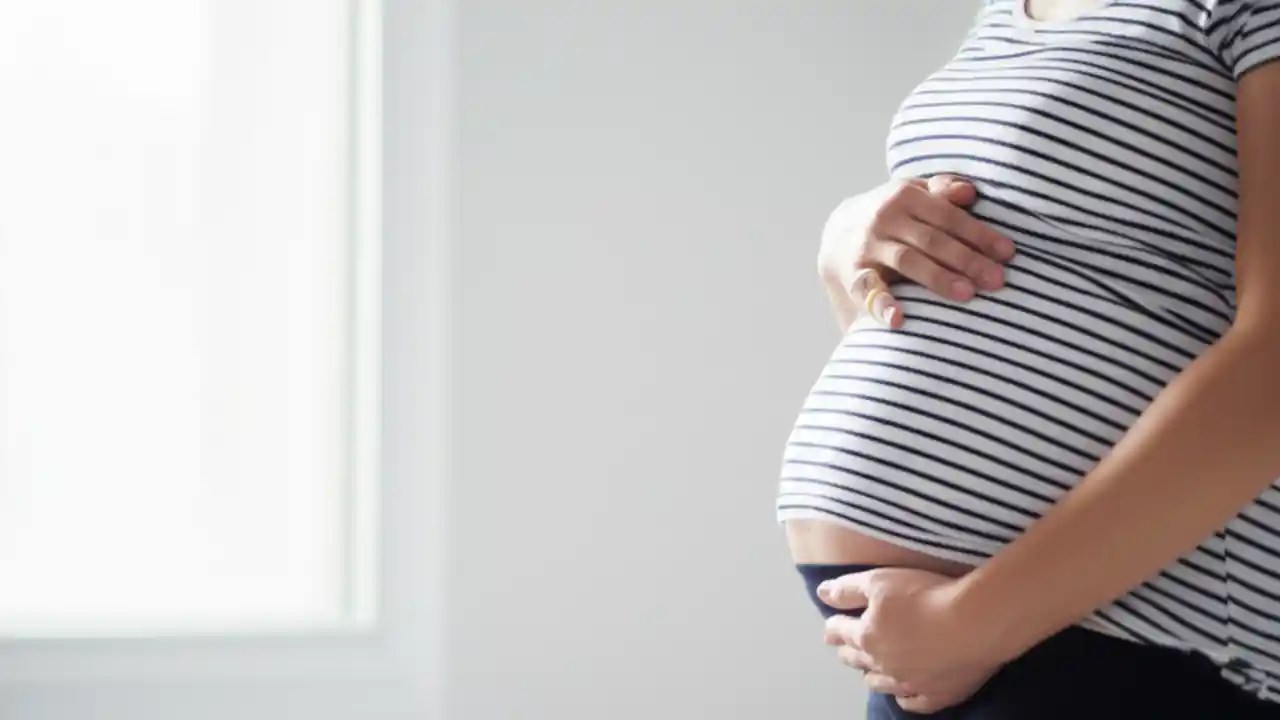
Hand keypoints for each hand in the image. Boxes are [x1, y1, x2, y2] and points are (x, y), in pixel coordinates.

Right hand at [817, 175, 1014, 330]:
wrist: (837, 232)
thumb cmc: (891, 216)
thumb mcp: (913, 194)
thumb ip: (942, 191)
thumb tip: (969, 192)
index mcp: (906, 196)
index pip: (949, 217)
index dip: (980, 235)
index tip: (1008, 254)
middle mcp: (885, 218)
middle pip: (933, 240)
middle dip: (968, 259)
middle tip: (997, 280)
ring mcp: (868, 246)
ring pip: (908, 261)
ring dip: (938, 278)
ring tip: (966, 294)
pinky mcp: (853, 274)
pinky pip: (868, 290)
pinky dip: (882, 305)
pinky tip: (899, 320)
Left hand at [819, 567, 1003, 712]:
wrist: (974, 623)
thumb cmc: (925, 595)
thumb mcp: (879, 580)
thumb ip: (848, 589)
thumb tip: (821, 593)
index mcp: (867, 636)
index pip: (842, 632)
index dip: (834, 628)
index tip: (830, 629)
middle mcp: (884, 664)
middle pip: (859, 659)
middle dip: (849, 652)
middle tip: (845, 649)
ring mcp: (910, 683)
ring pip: (882, 683)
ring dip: (872, 675)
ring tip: (867, 672)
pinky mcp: (937, 695)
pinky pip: (913, 703)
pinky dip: (904, 697)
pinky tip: (903, 695)